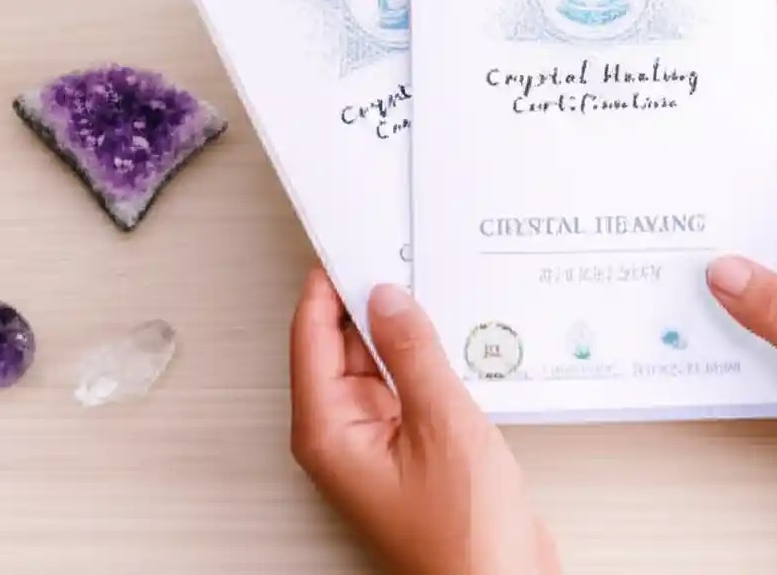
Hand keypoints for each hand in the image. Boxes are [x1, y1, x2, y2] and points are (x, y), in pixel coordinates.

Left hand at [290, 270, 559, 574]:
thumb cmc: (464, 537)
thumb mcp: (443, 424)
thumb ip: (413, 353)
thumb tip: (388, 298)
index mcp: (329, 430)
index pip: (312, 334)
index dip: (328, 284)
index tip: (351, 240)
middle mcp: (344, 435)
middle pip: (342, 345)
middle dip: (370, 300)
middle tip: (402, 250)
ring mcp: (378, 442)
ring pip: (379, 364)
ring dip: (403, 330)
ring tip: (433, 283)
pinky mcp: (412, 449)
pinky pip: (408, 388)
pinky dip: (425, 360)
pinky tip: (454, 336)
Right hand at [707, 135, 776, 574]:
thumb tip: (721, 268)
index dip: (770, 151)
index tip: (715, 142)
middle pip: (776, 230)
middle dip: (725, 227)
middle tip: (663, 222)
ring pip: (766, 280)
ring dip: (726, 283)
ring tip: (665, 277)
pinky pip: (769, 322)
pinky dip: (737, 324)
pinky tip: (698, 331)